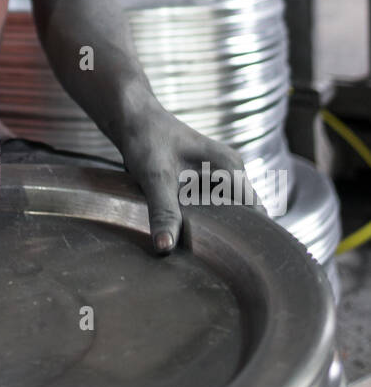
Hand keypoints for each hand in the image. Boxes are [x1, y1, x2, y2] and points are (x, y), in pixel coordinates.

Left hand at [118, 105, 263, 255]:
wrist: (132, 117)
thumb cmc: (146, 139)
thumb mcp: (154, 177)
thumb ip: (163, 211)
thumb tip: (165, 248)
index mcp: (230, 168)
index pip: (256, 211)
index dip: (253, 239)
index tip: (245, 266)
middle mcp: (230, 170)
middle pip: (243, 214)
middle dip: (235, 239)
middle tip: (223, 269)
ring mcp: (219, 173)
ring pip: (228, 211)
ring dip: (219, 231)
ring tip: (208, 259)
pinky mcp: (204, 178)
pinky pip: (213, 205)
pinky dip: (206, 221)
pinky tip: (191, 238)